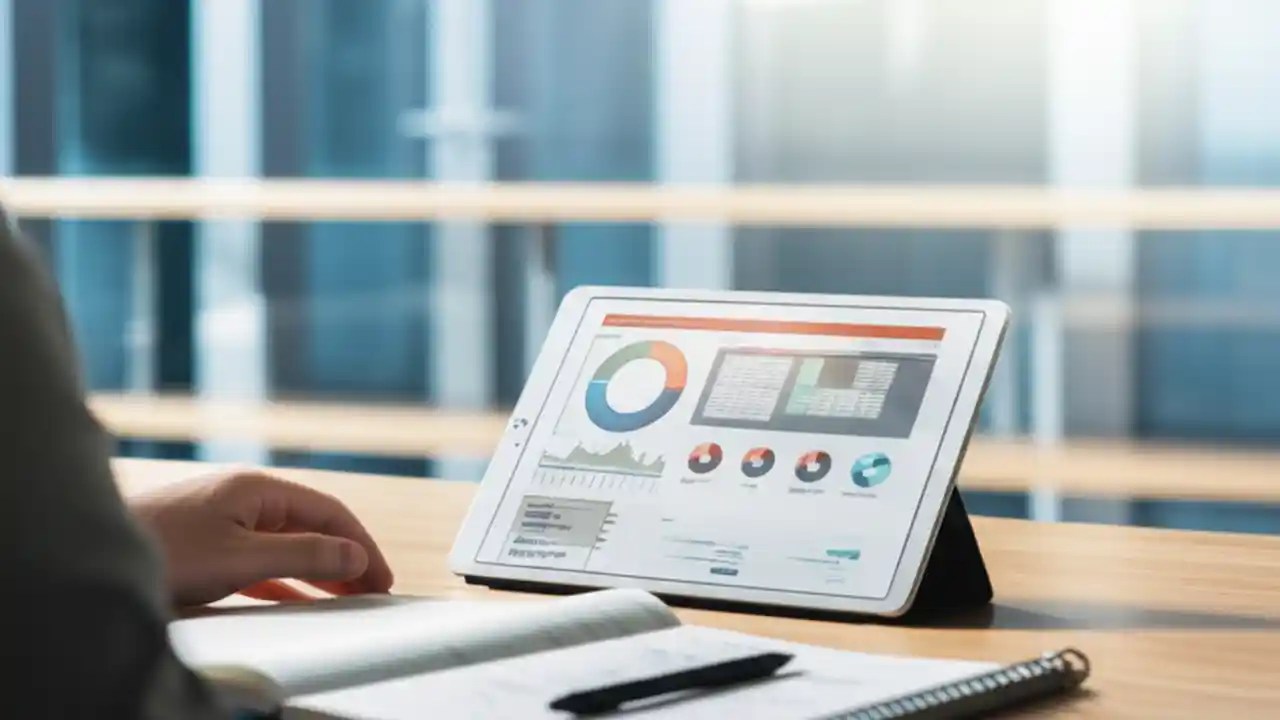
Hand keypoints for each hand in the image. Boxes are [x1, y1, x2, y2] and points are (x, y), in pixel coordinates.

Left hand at [129, 469, 394, 606]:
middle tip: (374, 590)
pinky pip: (261, 560)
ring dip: (319, 569)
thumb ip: (302, 556)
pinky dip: (287, 579)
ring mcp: (224, 520)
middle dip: (345, 557)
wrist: (91, 557)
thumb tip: (354, 555)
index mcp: (256, 488)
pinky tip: (298, 598)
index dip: (361, 544)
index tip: (381, 577)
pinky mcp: (207, 545)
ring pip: (287, 543)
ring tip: (346, 596)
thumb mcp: (242, 558)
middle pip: (311, 526)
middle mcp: (243, 498)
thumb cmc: (162, 551)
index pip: (328, 511)